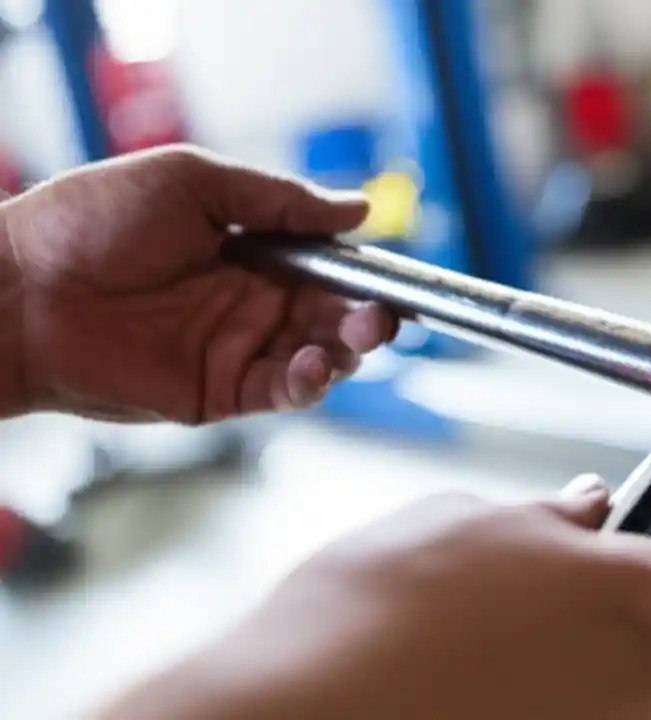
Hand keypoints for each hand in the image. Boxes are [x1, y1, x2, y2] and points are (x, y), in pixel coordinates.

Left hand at [0, 145, 397, 421]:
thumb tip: (358, 207)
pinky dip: (311, 383)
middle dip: (371, 317)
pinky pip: (281, 392)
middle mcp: (252, 303)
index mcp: (252, 251)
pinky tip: (317, 365)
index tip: (394, 275)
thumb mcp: (192, 182)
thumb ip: (278, 199)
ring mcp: (237, 349)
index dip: (366, 273)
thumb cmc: (90, 220)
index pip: (329, 266)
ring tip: (358, 335)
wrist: (17, 289)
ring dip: (351, 350)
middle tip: (384, 313)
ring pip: (321, 357)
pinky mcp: (217, 392)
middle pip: (336, 317)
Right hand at [98, 480, 650, 719]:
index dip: (600, 569)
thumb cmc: (372, 621)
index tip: (561, 577)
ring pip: (607, 698)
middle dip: (584, 628)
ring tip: (473, 673)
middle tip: (501, 626)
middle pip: (639, 642)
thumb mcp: (461, 521)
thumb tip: (584, 508)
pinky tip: (473, 704)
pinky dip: (538, 716)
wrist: (308, 718)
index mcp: (640, 586)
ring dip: (560, 682)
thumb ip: (547, 517)